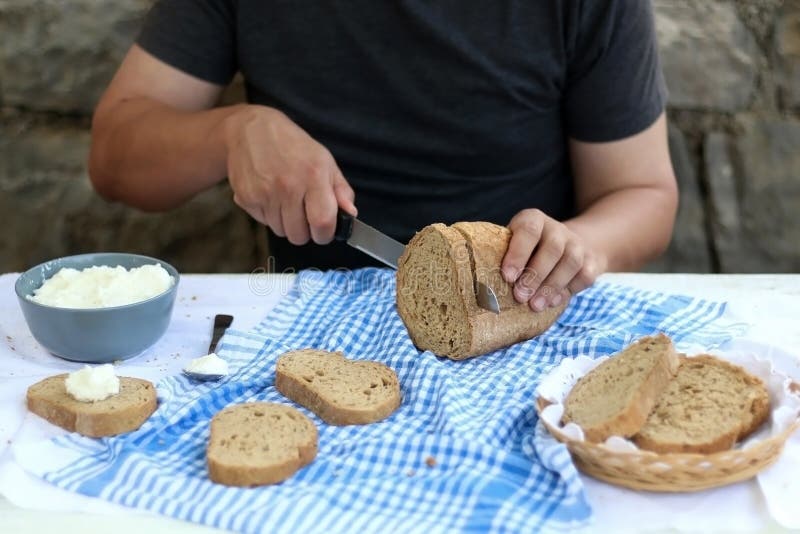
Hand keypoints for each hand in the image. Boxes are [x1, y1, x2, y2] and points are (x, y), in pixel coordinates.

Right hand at [224, 105, 356, 244]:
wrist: (251, 129)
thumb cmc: (293, 146)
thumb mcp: (325, 161)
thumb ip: (341, 190)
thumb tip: (351, 213)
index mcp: (313, 176)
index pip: (322, 223)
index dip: (325, 234)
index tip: (324, 230)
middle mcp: (288, 186)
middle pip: (299, 236)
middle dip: (304, 230)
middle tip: (303, 212)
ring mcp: (264, 193)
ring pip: (280, 231)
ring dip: (286, 222)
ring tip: (285, 200)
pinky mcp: (246, 198)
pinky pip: (263, 223)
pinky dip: (269, 215)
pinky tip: (270, 195)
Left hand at [501, 209, 605, 311]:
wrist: (568, 245)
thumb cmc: (527, 250)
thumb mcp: (513, 244)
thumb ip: (502, 256)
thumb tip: (485, 285)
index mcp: (533, 220)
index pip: (528, 230)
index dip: (518, 253)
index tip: (507, 276)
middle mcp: (557, 229)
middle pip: (551, 249)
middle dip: (534, 275)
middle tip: (519, 297)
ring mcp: (576, 244)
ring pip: (569, 262)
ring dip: (551, 286)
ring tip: (535, 305)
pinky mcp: (591, 260)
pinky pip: (585, 275)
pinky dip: (568, 290)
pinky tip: (552, 303)